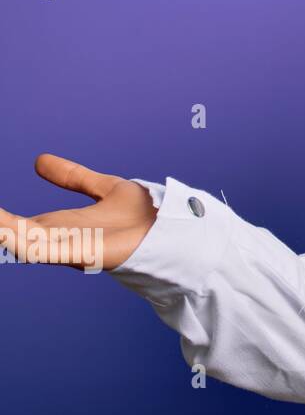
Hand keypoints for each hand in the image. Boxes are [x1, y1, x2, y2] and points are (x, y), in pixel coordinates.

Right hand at [0, 154, 157, 272]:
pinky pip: (43, 248)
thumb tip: (37, 161)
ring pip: (17, 242)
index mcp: (57, 227)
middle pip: (8, 235)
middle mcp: (58, 240)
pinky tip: (0, 226)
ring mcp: (69, 248)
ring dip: (0, 230)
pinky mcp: (85, 253)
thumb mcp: (101, 188)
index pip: (10, 224)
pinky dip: (15, 237)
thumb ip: (72, 178)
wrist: (178, 229)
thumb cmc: (144, 216)